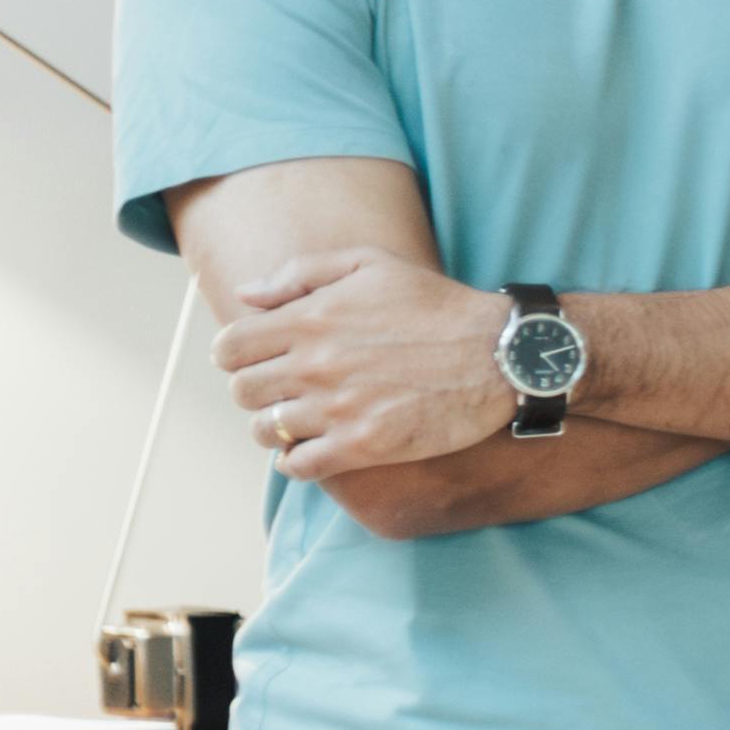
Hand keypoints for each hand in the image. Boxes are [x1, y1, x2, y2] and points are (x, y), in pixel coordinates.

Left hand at [216, 244, 518, 481]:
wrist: (500, 354)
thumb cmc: (438, 305)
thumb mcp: (370, 264)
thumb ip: (300, 273)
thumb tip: (246, 295)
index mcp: (309, 319)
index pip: (228, 347)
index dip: (233, 355)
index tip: (255, 360)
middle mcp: (315, 365)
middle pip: (242, 391)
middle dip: (255, 390)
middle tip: (282, 391)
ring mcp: (337, 408)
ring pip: (266, 430)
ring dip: (274, 427)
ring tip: (298, 422)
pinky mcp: (364, 445)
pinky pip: (300, 466)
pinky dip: (296, 462)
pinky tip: (312, 450)